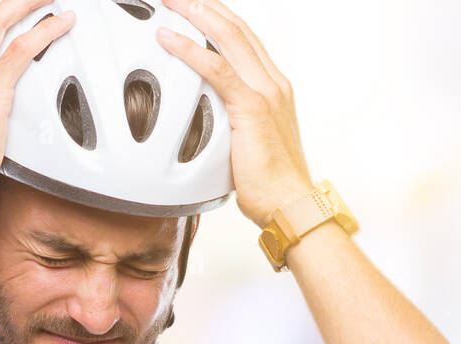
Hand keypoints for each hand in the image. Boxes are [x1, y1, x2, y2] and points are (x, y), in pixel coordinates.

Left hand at [156, 0, 316, 227]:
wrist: (293, 206)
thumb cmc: (273, 186)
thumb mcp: (253, 145)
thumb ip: (235, 125)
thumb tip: (209, 128)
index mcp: (276, 89)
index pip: (246, 40)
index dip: (219, 18)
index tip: (196, 7)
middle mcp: (274, 84)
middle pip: (237, 28)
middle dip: (205, 6)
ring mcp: (266, 93)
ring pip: (229, 38)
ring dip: (196, 14)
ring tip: (171, 2)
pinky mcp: (253, 108)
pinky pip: (217, 69)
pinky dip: (190, 49)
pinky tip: (167, 38)